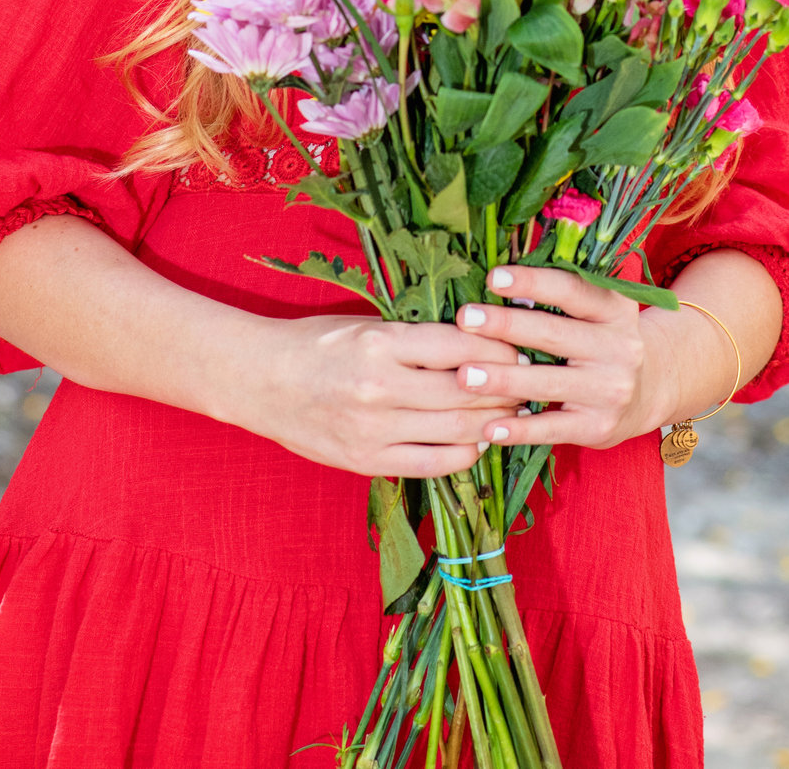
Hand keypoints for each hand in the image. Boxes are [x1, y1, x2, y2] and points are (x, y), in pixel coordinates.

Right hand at [217, 313, 527, 478]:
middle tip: (530, 382)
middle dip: (509, 388)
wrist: (258, 380)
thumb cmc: (317, 342)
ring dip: (494, 422)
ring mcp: (374, 430)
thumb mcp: (367, 323)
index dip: (500, 349)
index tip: (519, 346)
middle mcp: (381, 388)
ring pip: (457, 431)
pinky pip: (433, 465)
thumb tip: (481, 338)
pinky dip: (465, 454)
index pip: (461, 347)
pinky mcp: (366, 462)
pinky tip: (479, 441)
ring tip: (514, 411)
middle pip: (468, 392)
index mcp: (382, 343)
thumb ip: (417, 336)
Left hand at [451, 265, 665, 449]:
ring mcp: (611, 390)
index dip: (532, 282)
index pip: (572, 290)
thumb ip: (562, 292)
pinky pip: (552, 428)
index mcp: (616, 309)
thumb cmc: (604, 340)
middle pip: (554, 334)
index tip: (493, 277)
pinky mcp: (599, 427)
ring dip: (503, 379)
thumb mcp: (600, 310)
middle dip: (505, 325)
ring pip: (548, 382)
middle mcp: (619, 348)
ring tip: (463, 374)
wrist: (650, 391)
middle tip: (465, 318)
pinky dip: (519, 430)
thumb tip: (499, 273)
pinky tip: (488, 427)